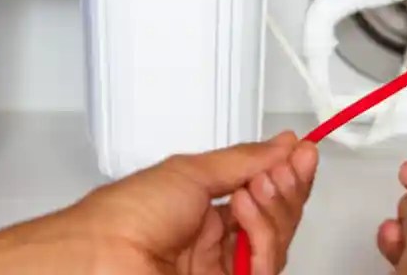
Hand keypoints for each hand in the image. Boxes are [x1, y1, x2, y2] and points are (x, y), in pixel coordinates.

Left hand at [50, 132, 318, 274]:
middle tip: (286, 167)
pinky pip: (266, 270)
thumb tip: (282, 144)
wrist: (103, 256)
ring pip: (277, 247)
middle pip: (276, 223)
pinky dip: (265, 238)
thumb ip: (244, 161)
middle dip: (288, 191)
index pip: (262, 197)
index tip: (303, 151)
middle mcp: (216, 246)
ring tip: (256, 187)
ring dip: (276, 211)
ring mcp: (222, 271)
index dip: (285, 175)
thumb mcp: (191, 172)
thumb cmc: (129, 214)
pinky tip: (245, 210)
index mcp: (204, 216)